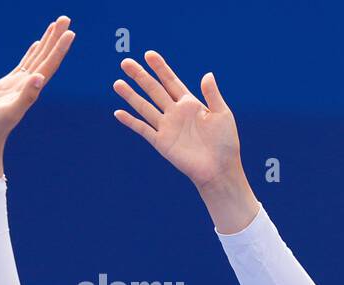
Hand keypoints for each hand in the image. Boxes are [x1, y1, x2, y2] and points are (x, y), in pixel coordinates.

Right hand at [0, 15, 74, 179]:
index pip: (50, 64)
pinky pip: (26, 63)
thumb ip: (25, 96)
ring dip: (48, 41)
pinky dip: (33, 52)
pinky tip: (38, 44)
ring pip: (38, 57)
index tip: (70, 32)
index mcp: (33, 88)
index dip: (60, 48)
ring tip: (56, 24)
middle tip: (66, 18)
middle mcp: (32, 83)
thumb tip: (39, 78)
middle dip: (56, 37)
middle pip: (47, 56)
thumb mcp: (10, 111)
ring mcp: (23, 82)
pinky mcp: (12, 83)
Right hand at [113, 50, 242, 189]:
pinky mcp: (162, 143)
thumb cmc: (226, 144)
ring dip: (131, 95)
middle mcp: (175, 113)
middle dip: (140, 76)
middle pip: (154, 90)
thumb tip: (207, 74)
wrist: (221, 170)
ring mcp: (167, 127)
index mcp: (190, 104)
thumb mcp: (223, 115)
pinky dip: (131, 121)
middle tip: (126, 62)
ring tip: (117, 83)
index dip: (160, 68)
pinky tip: (118, 112)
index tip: (149, 54)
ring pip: (144, 107)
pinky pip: (143, 129)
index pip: (171, 82)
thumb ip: (212, 95)